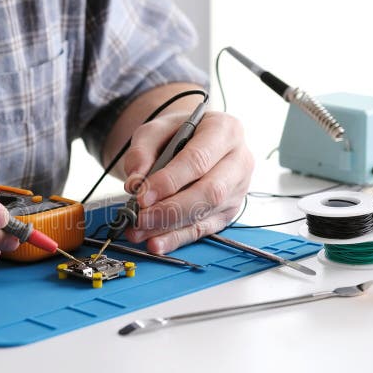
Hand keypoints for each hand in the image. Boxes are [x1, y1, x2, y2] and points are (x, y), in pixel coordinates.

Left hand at [121, 111, 253, 253]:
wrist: (193, 139)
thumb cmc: (177, 132)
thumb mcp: (155, 130)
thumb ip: (141, 152)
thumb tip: (134, 183)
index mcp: (225, 131)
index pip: (199, 160)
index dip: (169, 181)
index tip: (142, 196)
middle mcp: (238, 160)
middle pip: (209, 192)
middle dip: (171, 209)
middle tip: (140, 218)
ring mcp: (237, 189)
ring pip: (206, 214)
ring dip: (169, 227)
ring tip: (139, 232)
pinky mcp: (228, 211)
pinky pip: (203, 229)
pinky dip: (177, 238)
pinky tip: (156, 243)